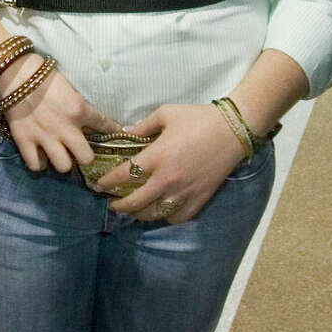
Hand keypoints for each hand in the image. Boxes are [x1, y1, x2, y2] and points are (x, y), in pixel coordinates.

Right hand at [0, 56, 121, 174]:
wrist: (15, 74)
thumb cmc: (43, 75)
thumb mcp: (69, 87)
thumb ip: (78, 105)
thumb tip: (87, 117)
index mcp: (79, 110)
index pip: (105, 125)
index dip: (113, 131)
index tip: (119, 133)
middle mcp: (65, 128)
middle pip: (86, 158)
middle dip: (84, 155)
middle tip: (78, 150)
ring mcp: (45, 137)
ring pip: (63, 166)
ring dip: (62, 161)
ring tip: (58, 153)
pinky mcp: (25, 141)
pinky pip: (36, 165)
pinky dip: (39, 162)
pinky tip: (40, 154)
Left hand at [103, 102, 251, 223]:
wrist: (232, 129)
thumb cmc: (198, 118)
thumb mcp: (166, 113)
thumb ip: (142, 125)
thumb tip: (125, 133)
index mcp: (157, 156)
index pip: (124, 175)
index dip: (108, 182)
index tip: (99, 185)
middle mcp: (168, 178)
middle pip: (136, 202)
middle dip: (120, 206)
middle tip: (112, 204)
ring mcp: (184, 191)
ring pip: (155, 214)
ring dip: (140, 214)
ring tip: (133, 210)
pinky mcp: (200, 198)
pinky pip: (178, 216)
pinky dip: (166, 217)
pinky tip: (161, 212)